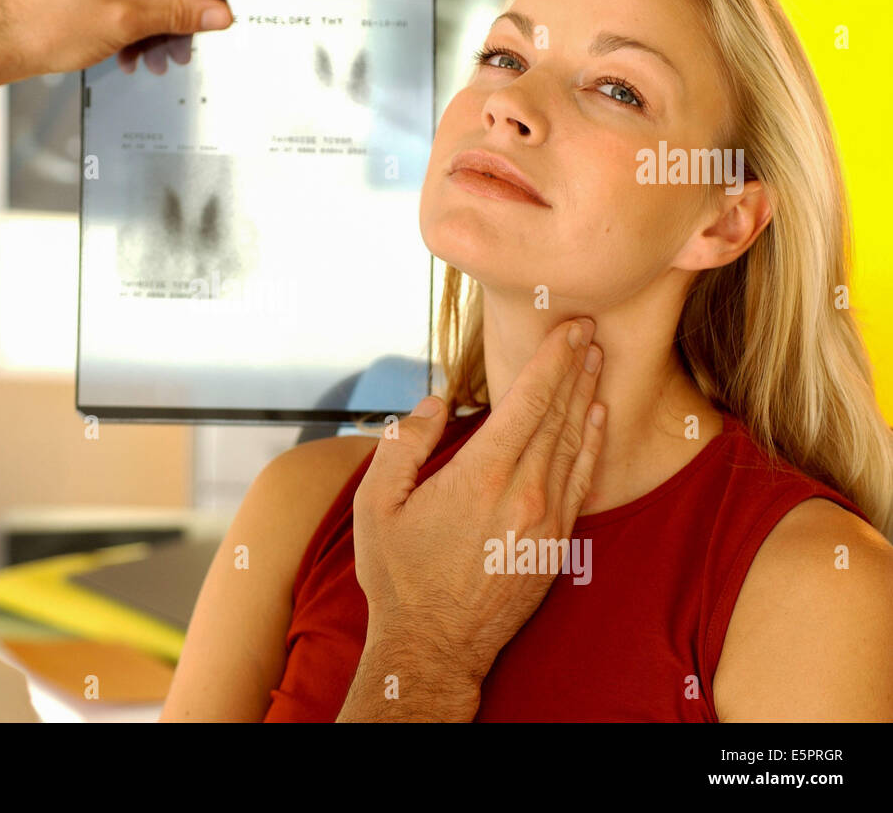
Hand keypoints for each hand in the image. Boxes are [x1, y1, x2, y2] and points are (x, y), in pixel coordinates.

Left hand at [0, 0, 230, 78]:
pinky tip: (134, 52)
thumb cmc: (44, 26)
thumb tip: (214, 11)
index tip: (219, 11)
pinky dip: (133, 23)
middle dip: (175, 15)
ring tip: (159, 58)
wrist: (0, 44)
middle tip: (186, 46)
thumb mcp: (124, 22)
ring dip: (154, 26)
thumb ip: (176, 13)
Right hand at [344, 317, 605, 715]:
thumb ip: (404, 444)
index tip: (568, 327)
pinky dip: (592, 442)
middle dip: (576, 365)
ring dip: (588, 396)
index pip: (529, 401)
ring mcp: (547, 521)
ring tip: (596, 359)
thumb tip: (436, 403)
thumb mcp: (375, 504)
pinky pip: (582, 479)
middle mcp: (524, 494)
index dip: (552, 359)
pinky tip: (596, 418)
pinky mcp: (556, 545)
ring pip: (576, 443)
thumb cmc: (399, 574)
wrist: (434, 646)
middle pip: (560, 414)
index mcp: (481, 476)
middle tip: (588, 327)